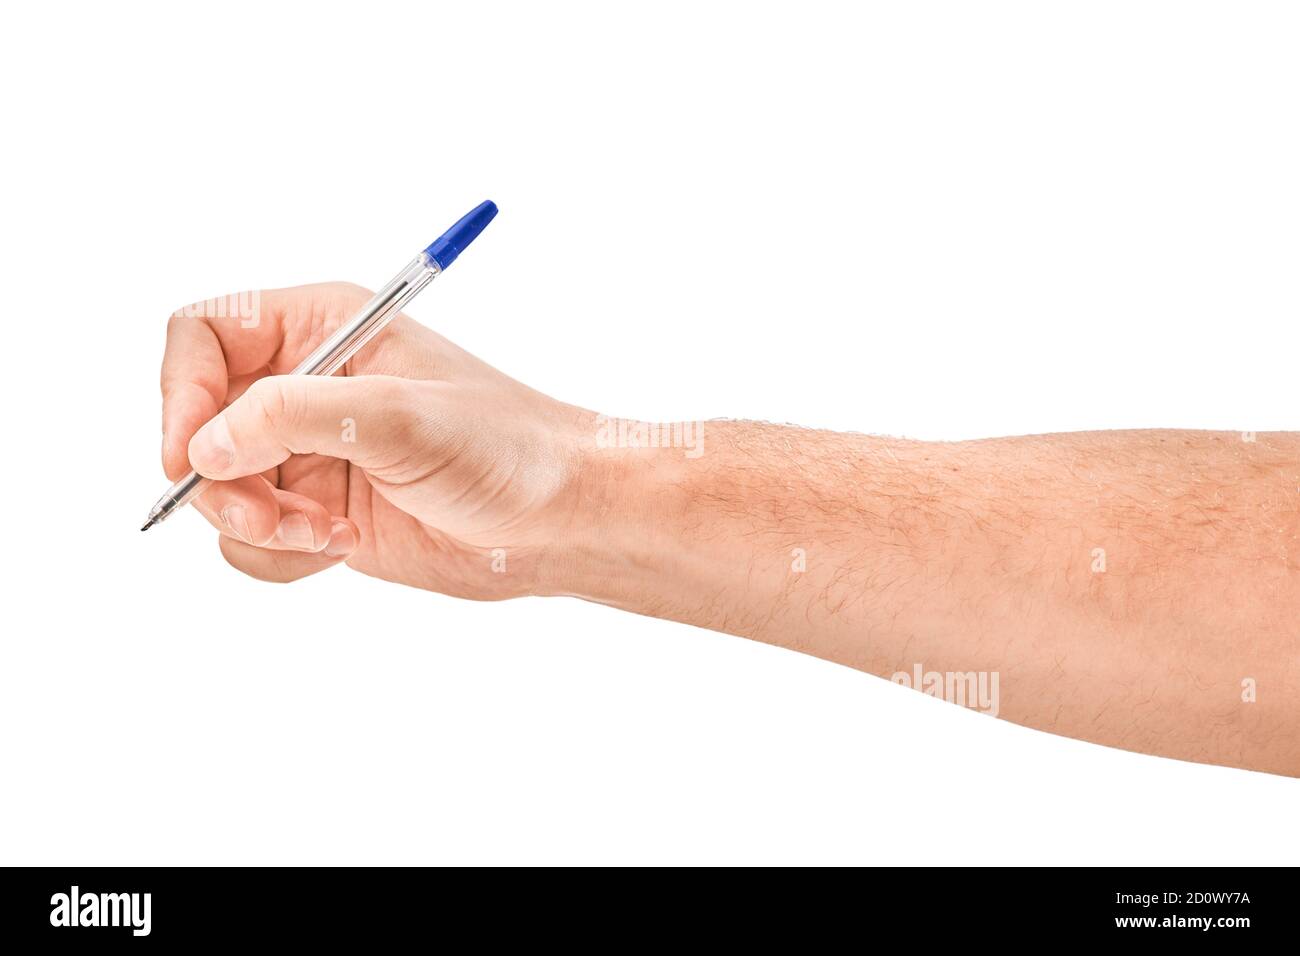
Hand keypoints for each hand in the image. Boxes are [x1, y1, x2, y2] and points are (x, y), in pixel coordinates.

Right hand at [161, 283, 594, 596]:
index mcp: (324, 329)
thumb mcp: (397, 415)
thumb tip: (203, 449)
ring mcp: (311, 452)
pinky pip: (253, 539)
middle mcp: (307, 386)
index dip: (181, 393)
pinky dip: (281, 553)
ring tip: (324, 532)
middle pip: (198, 422)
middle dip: (219, 479)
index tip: (191, 454)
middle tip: (267, 514)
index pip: (204, 337)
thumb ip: (291, 416)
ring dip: (256, 523)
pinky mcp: (321, 510)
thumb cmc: (503, 446)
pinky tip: (341, 545)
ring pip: (219, 489)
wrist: (557, 519)